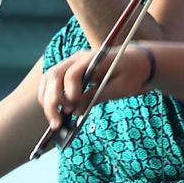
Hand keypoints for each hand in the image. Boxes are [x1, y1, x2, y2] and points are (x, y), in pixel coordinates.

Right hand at [37, 46, 152, 127]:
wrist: (136, 61)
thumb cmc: (131, 73)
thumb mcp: (120, 87)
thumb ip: (97, 97)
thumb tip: (76, 111)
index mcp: (93, 59)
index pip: (72, 74)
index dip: (69, 92)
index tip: (73, 110)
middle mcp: (77, 59)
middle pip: (54, 76)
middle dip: (52, 101)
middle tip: (57, 123)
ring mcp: (71, 63)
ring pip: (48, 79)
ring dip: (47, 101)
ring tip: (55, 122)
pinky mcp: (69, 71)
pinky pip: (51, 82)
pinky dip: (48, 97)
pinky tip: (55, 113)